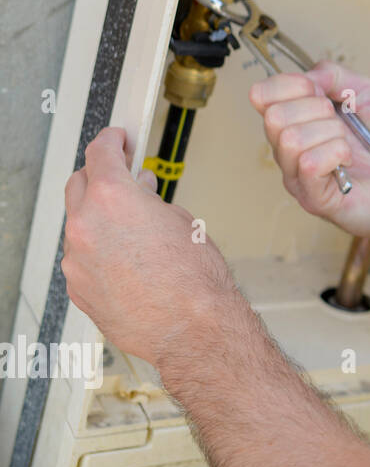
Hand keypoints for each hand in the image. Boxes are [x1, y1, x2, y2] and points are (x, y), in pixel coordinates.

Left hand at [62, 127, 243, 368]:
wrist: (192, 327)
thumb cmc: (194, 280)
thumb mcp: (182, 222)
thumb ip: (151, 202)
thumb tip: (142, 197)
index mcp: (113, 198)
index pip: (99, 153)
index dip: (110, 140)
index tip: (117, 139)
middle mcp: (86, 225)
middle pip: (78, 184)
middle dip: (99, 176)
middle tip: (123, 176)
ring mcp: (76, 259)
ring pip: (80, 225)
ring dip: (100, 220)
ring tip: (133, 231)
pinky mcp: (77, 287)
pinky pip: (83, 258)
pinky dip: (99, 253)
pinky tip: (128, 262)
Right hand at [249, 61, 369, 249]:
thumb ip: (336, 76)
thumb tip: (307, 76)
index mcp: (297, 120)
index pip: (263, 94)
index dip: (293, 85)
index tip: (324, 93)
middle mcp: (289, 149)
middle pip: (274, 115)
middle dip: (317, 110)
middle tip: (342, 125)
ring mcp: (298, 176)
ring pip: (290, 138)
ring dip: (331, 134)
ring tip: (349, 146)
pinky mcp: (314, 198)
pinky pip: (308, 164)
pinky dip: (335, 153)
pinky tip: (348, 161)